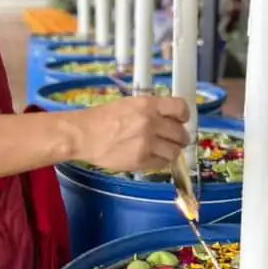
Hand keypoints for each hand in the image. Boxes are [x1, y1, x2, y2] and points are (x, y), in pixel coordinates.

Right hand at [75, 96, 189, 172]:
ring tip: (160, 150)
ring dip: (170, 152)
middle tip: (172, 140)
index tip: (180, 121)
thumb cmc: (102, 118)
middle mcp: (150, 122)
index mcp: (148, 105)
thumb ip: (151, 110)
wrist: (84, 135)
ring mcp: (146, 143)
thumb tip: (170, 119)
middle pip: (181, 134)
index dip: (183, 116)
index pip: (180, 108)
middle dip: (179, 138)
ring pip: (174, 151)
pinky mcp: (141, 160)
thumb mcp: (129, 104)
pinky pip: (162, 164)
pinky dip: (160, 162)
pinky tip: (151, 157)